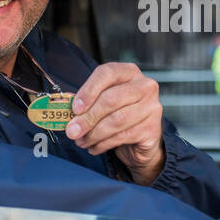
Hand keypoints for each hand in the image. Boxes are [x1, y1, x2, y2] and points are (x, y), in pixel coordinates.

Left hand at [66, 62, 165, 185]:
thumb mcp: (103, 102)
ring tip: (81, 141)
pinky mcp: (153, 128)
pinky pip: (122, 136)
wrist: (141, 139)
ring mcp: (152, 107)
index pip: (107, 73)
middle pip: (111, 99)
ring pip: (116, 120)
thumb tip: (66, 111)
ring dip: (94, 134)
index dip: (88, 90)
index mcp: (129, 72)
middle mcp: (145, 86)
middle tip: (72, 131)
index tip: (74, 108)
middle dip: (87, 118)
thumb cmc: (119, 115)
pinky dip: (103, 144)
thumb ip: (87, 103)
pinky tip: (94, 147)